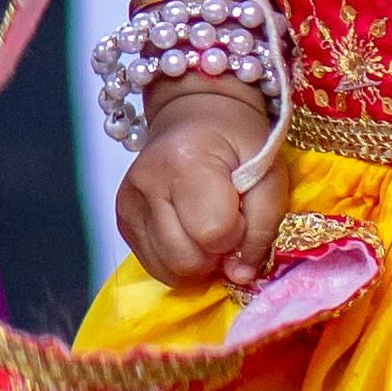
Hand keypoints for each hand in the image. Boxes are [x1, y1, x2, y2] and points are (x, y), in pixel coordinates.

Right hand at [117, 90, 285, 290]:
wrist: (194, 115)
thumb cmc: (237, 139)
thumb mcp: (269, 172)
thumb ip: (263, 226)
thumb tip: (240, 276)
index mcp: (187, 161)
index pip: (213, 232)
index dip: (238, 232)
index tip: (242, 211)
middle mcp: (147, 182)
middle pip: (186, 259)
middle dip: (216, 253)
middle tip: (227, 223)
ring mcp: (127, 202)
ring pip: (168, 270)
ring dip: (197, 260)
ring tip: (207, 227)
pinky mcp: (122, 220)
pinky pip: (155, 265)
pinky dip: (178, 259)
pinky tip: (188, 231)